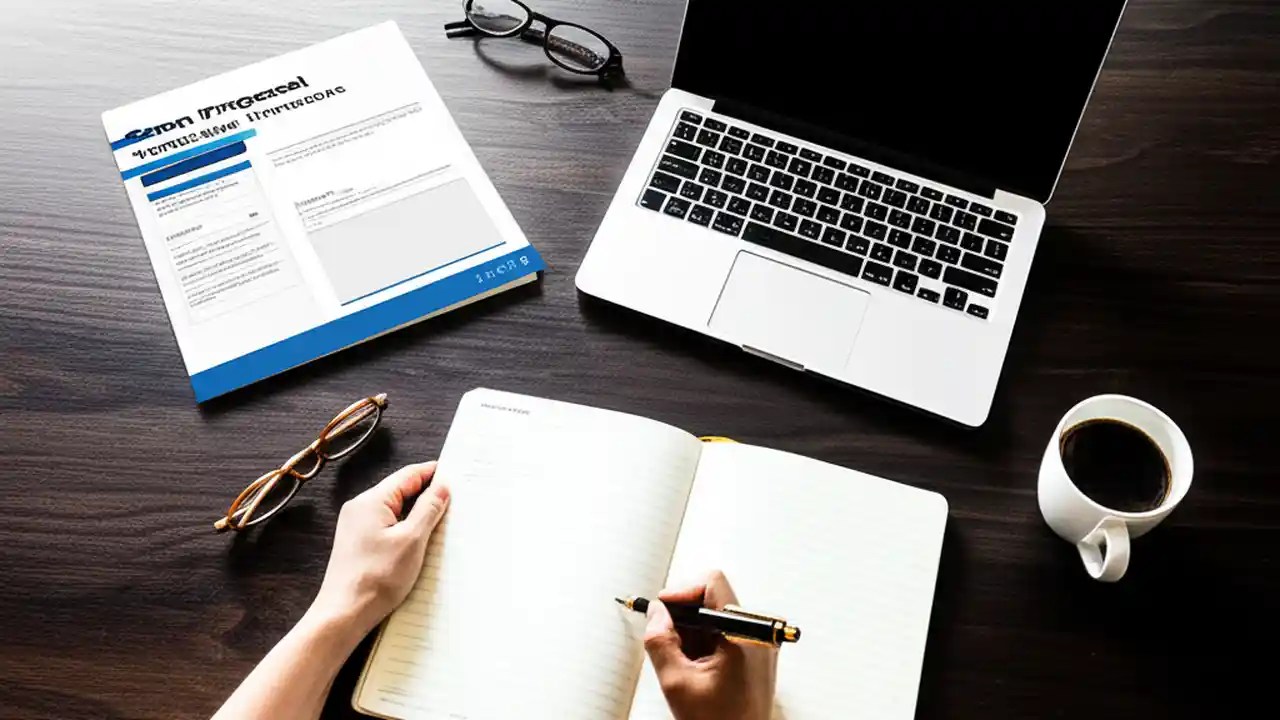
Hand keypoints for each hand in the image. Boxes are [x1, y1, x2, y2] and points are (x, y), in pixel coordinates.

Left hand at [308, 462, 449, 636]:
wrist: (344, 613)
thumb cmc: (375, 579)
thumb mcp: (412, 540)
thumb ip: (428, 509)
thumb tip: (441, 488)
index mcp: (371, 501)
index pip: (408, 475)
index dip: (433, 473)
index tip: (454, 475)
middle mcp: (360, 508)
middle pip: (400, 491)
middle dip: (427, 494)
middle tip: (454, 499)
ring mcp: (356, 526)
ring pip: (394, 509)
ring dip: (417, 513)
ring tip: (441, 520)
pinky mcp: (358, 542)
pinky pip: (386, 525)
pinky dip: (405, 527)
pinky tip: (420, 539)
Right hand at [643, 571, 777, 719]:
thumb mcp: (677, 683)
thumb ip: (661, 641)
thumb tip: (656, 613)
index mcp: (743, 634)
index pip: (713, 583)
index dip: (682, 592)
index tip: (663, 609)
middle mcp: (756, 634)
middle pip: (713, 598)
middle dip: (683, 616)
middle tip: (665, 636)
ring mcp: (758, 645)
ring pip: (716, 617)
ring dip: (692, 632)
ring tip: (682, 660)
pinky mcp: (754, 655)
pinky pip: (723, 634)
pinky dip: (703, 643)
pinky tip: (693, 667)